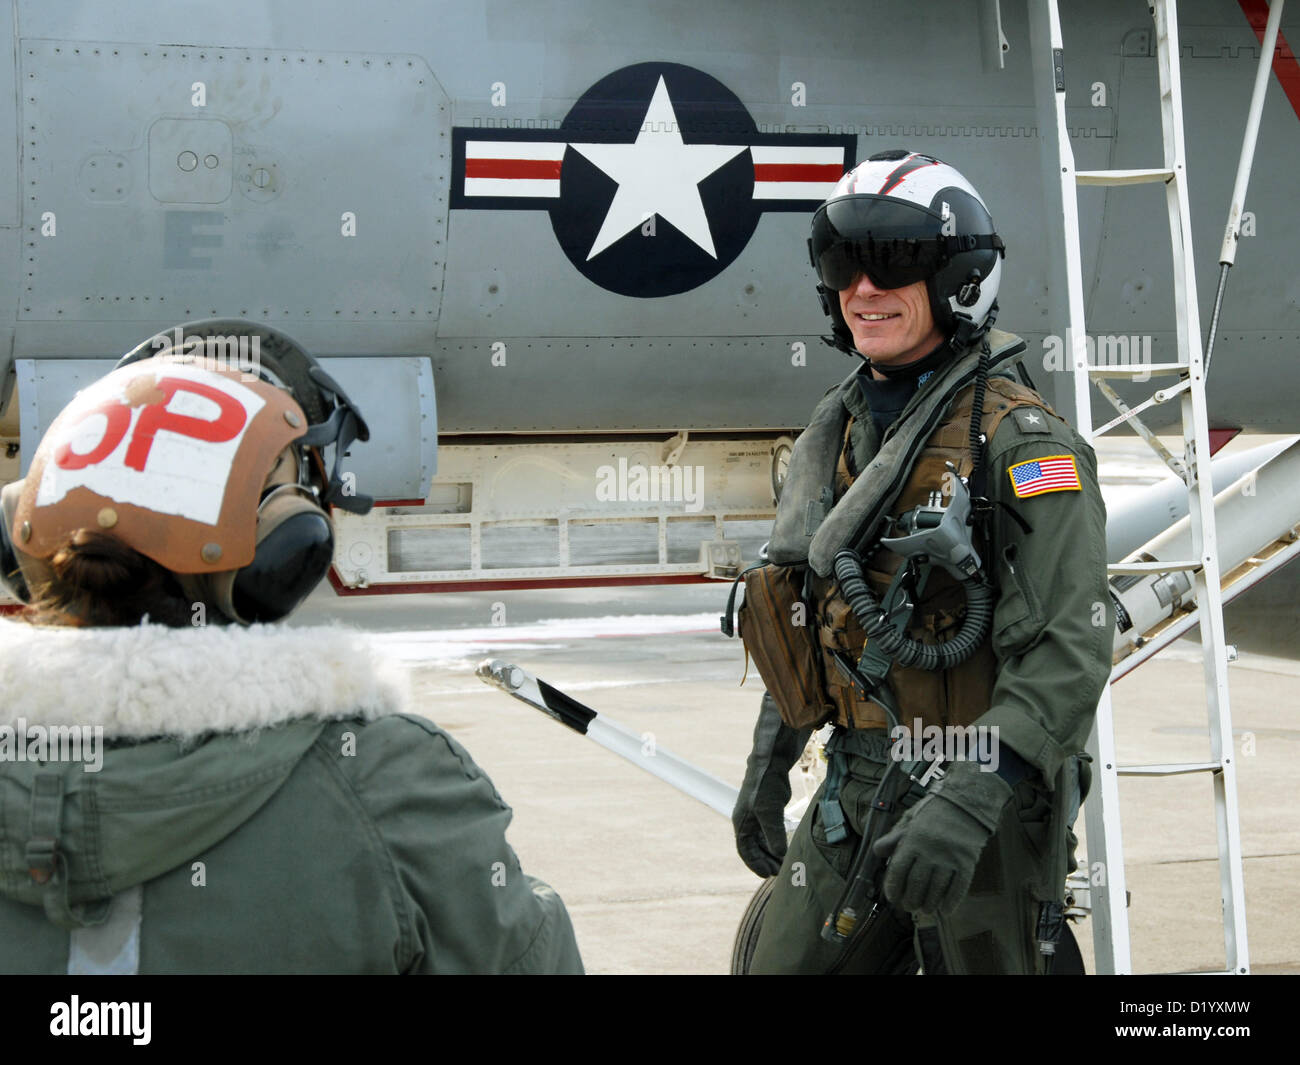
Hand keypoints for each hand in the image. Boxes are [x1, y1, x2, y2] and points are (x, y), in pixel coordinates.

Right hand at [732, 693, 810, 876]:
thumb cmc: (766, 786)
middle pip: (753, 847)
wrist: (771, 764)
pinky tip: (785, 847)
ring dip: (770, 852)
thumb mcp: (770, 814)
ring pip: (762, 840)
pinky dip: (775, 841)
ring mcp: (757, 814)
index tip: (767, 875)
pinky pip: (769, 831)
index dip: (755, 864)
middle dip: (764, 861)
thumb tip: (780, 856)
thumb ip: (775, 836)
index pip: (745, 850)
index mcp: (742, 823)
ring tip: (783, 863)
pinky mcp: (767, 809)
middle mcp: (747, 820)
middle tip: (779, 872)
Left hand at [872, 759, 1012, 914]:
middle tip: (908, 906)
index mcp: (913, 839)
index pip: (898, 870)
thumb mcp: (910, 819)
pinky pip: (958, 888)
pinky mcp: (967, 863)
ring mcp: (950, 858)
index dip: (893, 887)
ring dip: (929, 903)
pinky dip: (951, 902)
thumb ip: (894, 837)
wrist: (966, 802)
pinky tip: (944, 910)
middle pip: (917, 883)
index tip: (892, 897)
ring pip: (936, 889)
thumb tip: (877, 852)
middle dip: (910, 899)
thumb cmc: (934, 811)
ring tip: (924, 909)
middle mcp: (930, 850)